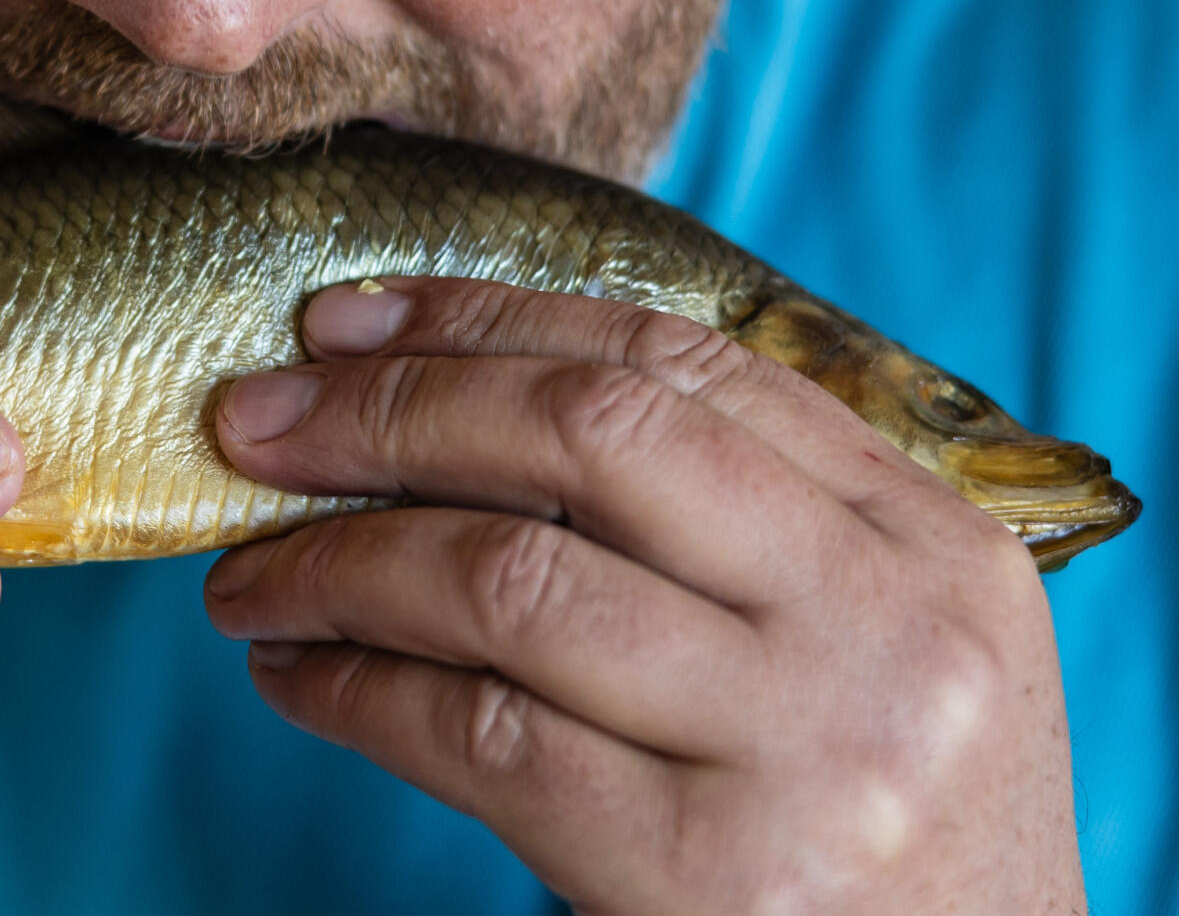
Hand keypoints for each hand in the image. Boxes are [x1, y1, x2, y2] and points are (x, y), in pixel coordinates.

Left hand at [204, 279, 1083, 914]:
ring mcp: (807, 755)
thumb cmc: (889, 843)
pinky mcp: (710, 879)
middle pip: (588, 433)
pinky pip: (481, 739)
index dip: (487, 319)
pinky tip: (296, 675)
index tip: (348, 319)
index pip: (676, 364)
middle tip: (256, 422)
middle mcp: (884, 628)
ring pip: (509, 577)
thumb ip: (737, 525)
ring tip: (248, 575)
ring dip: (336, 560)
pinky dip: (356, 691)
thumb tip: (456, 402)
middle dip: (390, 409)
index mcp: (930, 539)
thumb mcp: (879, 652)